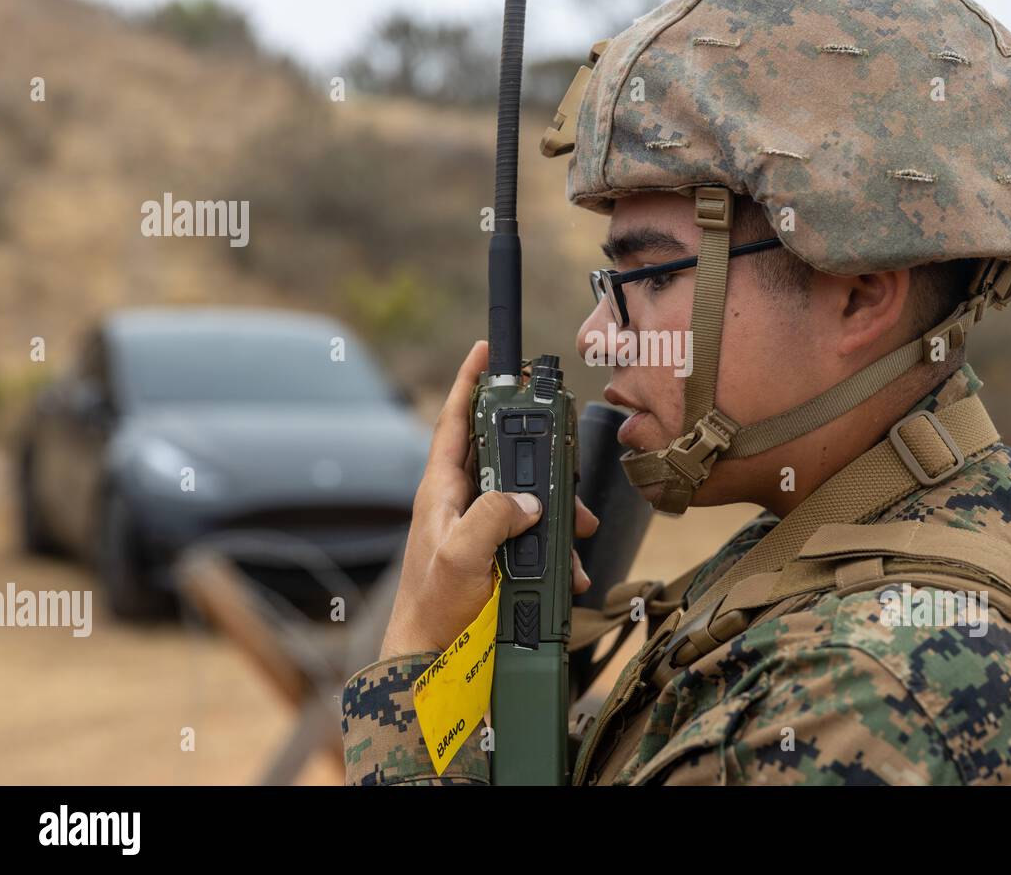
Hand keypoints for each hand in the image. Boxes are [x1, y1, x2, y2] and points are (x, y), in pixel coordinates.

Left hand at [380, 340, 597, 657]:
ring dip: (557, 513)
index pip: (455, 421)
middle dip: (541, 461)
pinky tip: (569, 572)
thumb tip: (529, 499)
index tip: (485, 351)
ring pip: (525, 497)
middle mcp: (459, 502)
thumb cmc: (433, 610)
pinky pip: (532, 535)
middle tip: (566, 467)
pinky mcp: (493, 554)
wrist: (431, 659)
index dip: (469, 382)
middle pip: (502, 455)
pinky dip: (555, 549)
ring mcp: (476, 528)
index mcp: (441, 490)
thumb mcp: (462, 557)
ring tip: (579, 534)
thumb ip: (493, 519)